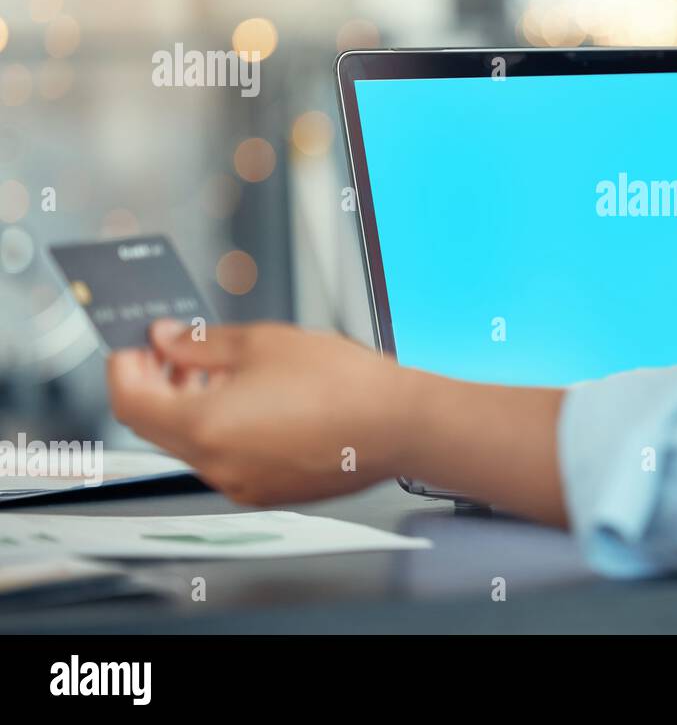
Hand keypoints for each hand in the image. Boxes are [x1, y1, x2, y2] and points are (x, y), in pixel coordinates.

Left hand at [108, 320, 412, 505]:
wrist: (399, 425)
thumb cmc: (345, 385)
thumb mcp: (264, 342)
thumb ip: (202, 343)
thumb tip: (168, 340)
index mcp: (205, 426)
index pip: (129, 401)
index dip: (124, 368)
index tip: (134, 348)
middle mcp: (217, 465)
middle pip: (157, 426)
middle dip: (159, 385)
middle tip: (175, 352)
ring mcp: (242, 484)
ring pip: (193, 444)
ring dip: (192, 407)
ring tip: (223, 371)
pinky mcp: (268, 490)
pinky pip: (228, 459)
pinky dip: (225, 429)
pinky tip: (255, 400)